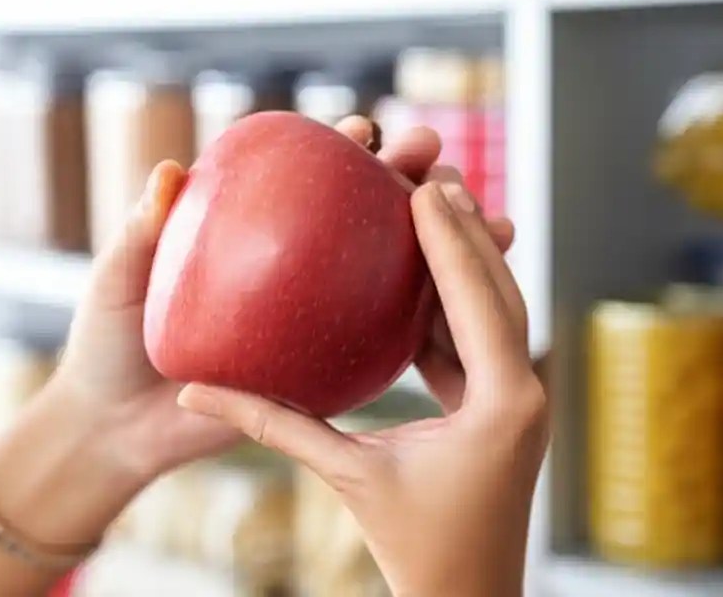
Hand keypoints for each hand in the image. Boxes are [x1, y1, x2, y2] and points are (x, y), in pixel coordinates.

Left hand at [51, 116, 448, 480]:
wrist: (116, 432)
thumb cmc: (108, 345)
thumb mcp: (117, 282)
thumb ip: (142, 233)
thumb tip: (172, 173)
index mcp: (255, 233)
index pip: (308, 176)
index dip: (342, 147)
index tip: (366, 132)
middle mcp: (297, 269)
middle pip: (366, 211)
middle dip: (414, 178)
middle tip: (438, 161)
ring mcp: (320, 318)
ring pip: (396, 269)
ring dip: (451, 245)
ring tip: (494, 225)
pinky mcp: (332, 369)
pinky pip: (386, 341)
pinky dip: (436, 320)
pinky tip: (475, 308)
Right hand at [177, 180, 548, 596]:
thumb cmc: (411, 547)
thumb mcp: (347, 477)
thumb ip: (277, 426)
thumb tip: (197, 392)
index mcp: (502, 404)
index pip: (478, 301)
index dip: (450, 241)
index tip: (426, 188)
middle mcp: (525, 393)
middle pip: (499, 292)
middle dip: (467, 234)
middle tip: (436, 176)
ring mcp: (521, 401)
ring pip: (496, 312)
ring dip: (464, 262)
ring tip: (434, 208)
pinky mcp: (504, 411)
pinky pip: (479, 342)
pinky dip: (452, 307)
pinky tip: (416, 277)